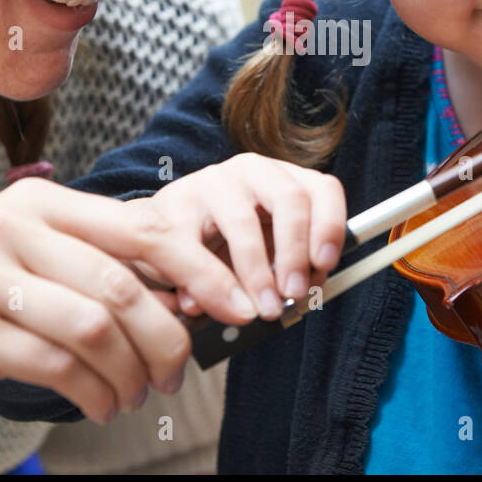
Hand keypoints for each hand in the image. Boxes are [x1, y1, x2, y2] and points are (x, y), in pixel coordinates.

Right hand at [0, 176, 263, 428]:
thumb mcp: (21, 262)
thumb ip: (91, 262)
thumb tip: (184, 289)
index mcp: (37, 204)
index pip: (142, 227)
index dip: (198, 268)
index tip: (237, 304)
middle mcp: (12, 228)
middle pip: (125, 282)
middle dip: (169, 334)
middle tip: (180, 372)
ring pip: (97, 325)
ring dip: (131, 371)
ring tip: (136, 394)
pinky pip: (59, 364)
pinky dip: (95, 392)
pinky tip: (102, 404)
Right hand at [126, 152, 347, 320]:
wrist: (152, 235)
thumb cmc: (217, 244)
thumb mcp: (264, 253)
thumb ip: (287, 269)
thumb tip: (302, 296)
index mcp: (281, 179)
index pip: (322, 189)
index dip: (330, 227)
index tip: (325, 265)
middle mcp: (250, 171)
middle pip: (290, 198)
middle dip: (295, 253)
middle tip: (293, 294)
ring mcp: (209, 183)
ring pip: (244, 223)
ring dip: (255, 275)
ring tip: (256, 310)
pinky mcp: (170, 206)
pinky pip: (195, 249)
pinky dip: (207, 285)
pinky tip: (205, 306)